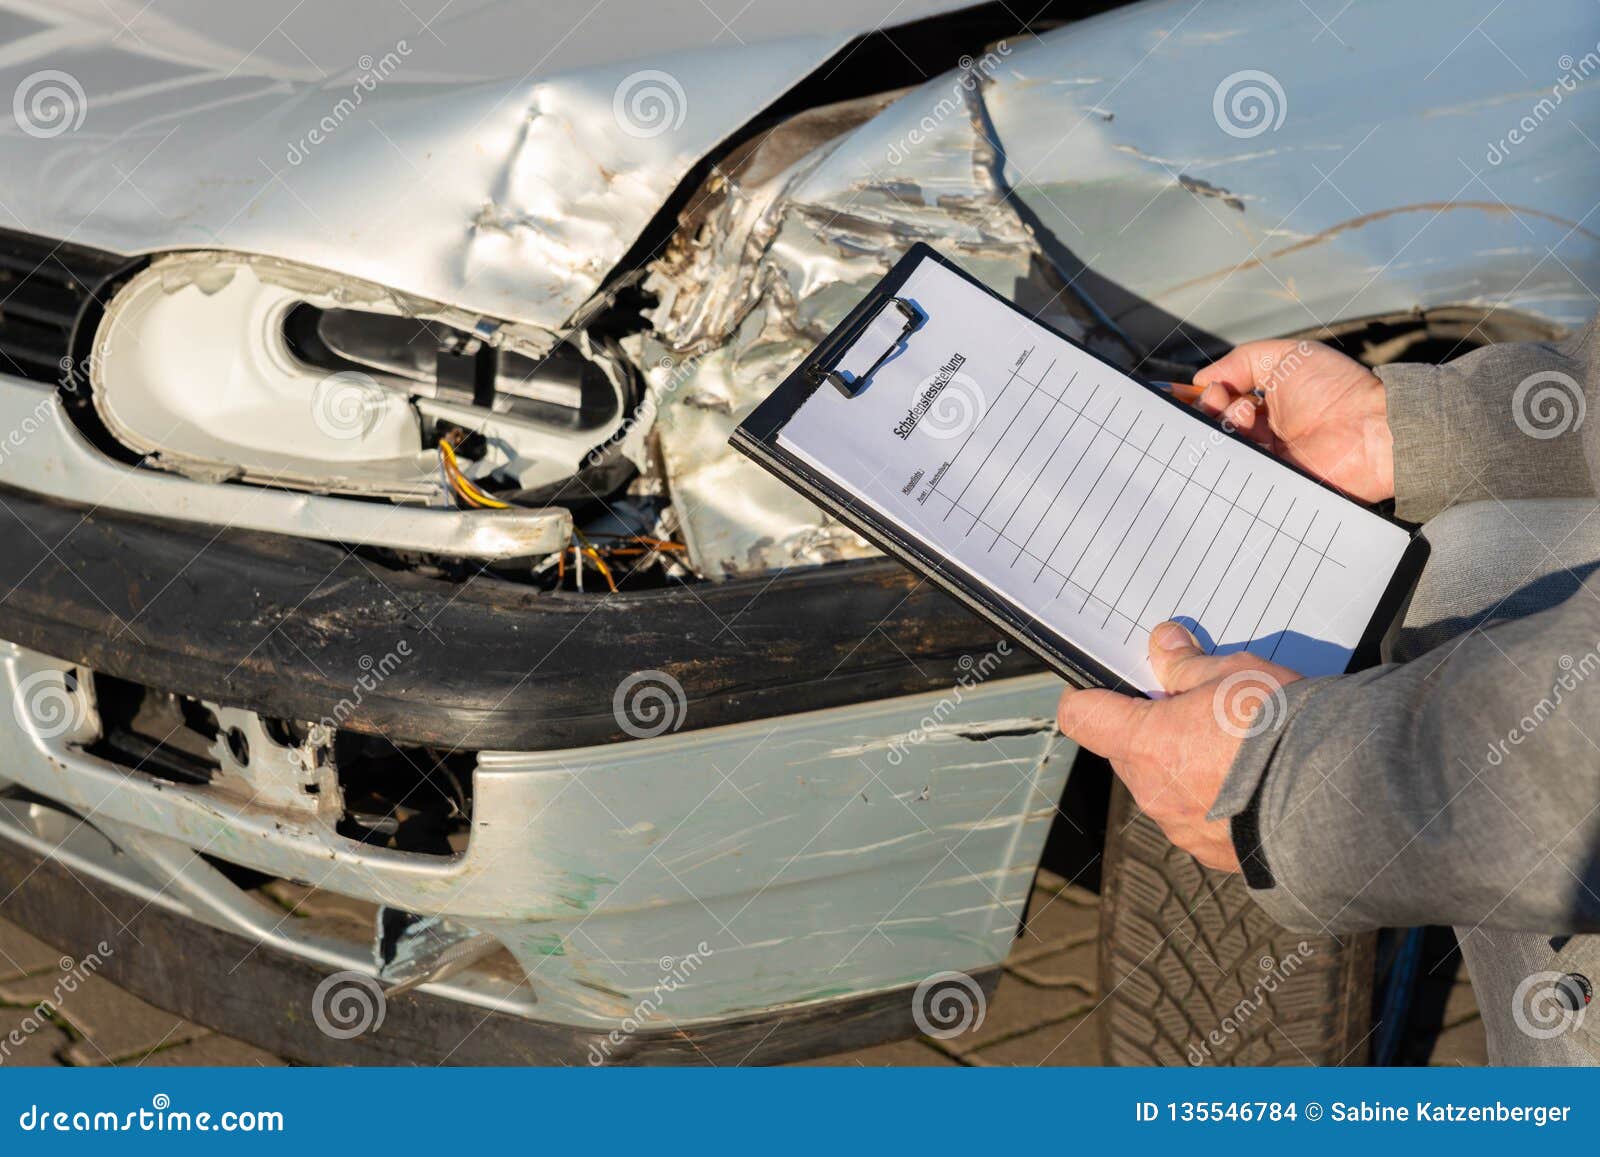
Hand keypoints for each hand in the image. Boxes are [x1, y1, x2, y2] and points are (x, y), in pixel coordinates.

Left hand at [1056, 622, 1302, 870]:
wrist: (1338, 796)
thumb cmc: (1280, 728)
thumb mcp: (1233, 674)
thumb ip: (1187, 663)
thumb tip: (1162, 644)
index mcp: (1144, 742)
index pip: (1081, 716)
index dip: (1088, 696)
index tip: (1105, 685)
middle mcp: (1153, 791)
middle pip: (1126, 752)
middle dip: (1150, 730)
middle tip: (1195, 710)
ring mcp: (1182, 828)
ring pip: (1162, 788)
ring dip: (1183, 768)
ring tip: (1234, 750)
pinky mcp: (1215, 855)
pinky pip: (1198, 821)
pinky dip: (1214, 802)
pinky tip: (1252, 786)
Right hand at [1193, 339, 1393, 502]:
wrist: (1370, 427)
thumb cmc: (1336, 388)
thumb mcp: (1286, 356)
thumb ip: (1240, 361)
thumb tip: (1201, 379)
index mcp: (1267, 406)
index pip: (1221, 403)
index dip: (1207, 394)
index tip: (1211, 387)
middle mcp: (1263, 434)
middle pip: (1213, 426)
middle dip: (1209, 407)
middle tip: (1223, 398)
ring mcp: (1266, 460)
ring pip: (1220, 448)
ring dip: (1224, 424)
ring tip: (1246, 413)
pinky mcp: (1270, 484)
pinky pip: (1235, 474)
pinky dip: (1231, 453)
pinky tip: (1246, 433)